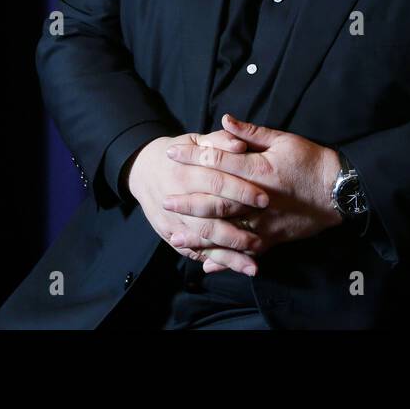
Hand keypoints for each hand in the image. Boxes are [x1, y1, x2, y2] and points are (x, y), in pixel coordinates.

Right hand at [126, 128, 272, 276]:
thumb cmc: (180, 154)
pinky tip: (237, 266)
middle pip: (210, 216)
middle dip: (238, 228)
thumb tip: (240, 145)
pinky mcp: (171, 235)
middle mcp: (176, 198)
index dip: (241, 190)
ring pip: (203, 239)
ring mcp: (172, 220)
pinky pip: (196, 252)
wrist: (145, 171)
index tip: (265, 199)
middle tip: (262, 236)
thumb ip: (219, 142)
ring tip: (253, 262)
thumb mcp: (196, 141)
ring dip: (229, 253)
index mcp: (184, 171)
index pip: (216, 182)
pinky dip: (217, 260)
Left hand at [163, 114, 343, 271]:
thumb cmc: (311, 161)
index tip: (171, 153)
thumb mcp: (283, 139)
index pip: (217, 162)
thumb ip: (251, 133)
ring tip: (176, 235)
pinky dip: (224, 258)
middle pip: (216, 201)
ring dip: (199, 234)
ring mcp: (264, 222)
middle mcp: (257, 199)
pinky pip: (244, 251)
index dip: (192, 157)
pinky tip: (206, 261)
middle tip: (165, 200)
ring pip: (226, 231)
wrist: (339, 191)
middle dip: (188, 201)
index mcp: (258, 170)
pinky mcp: (272, 239)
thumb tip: (224, 119)